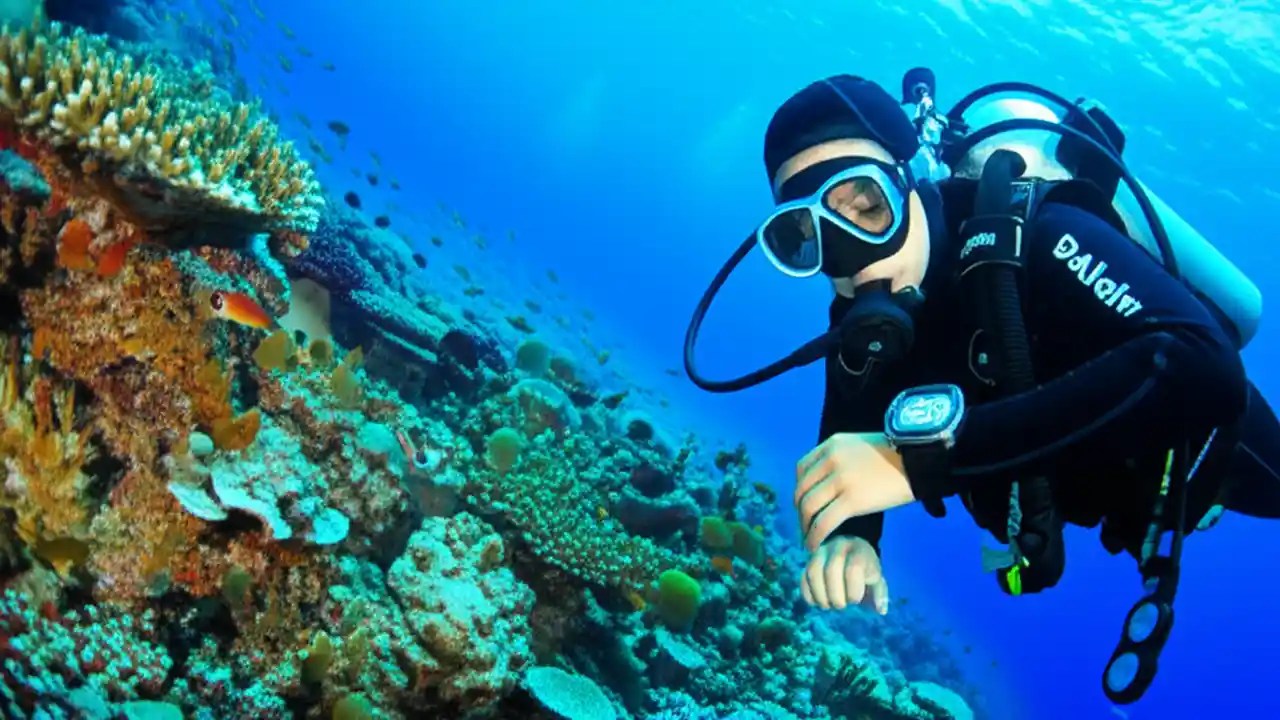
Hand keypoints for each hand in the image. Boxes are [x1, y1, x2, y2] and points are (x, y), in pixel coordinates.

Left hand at [795, 432, 914, 550]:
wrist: (921, 460)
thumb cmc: (898, 456)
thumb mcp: (861, 447)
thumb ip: (841, 459)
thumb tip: (829, 482)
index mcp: (832, 444)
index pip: (802, 469)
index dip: (800, 490)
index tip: (803, 505)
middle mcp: (831, 459)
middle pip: (802, 490)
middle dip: (800, 512)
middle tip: (805, 527)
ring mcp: (840, 479)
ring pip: (809, 507)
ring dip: (804, 527)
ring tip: (808, 539)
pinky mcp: (852, 500)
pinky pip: (824, 522)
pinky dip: (815, 536)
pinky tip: (814, 546)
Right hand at [801, 536, 889, 613]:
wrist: (849, 548)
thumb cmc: (865, 568)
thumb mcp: (876, 578)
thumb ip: (879, 593)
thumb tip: (880, 610)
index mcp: (858, 551)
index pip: (853, 569)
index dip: (853, 591)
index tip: (855, 600)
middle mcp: (838, 548)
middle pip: (831, 570)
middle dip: (835, 596)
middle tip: (841, 606)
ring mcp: (820, 553)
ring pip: (813, 572)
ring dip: (820, 596)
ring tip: (828, 605)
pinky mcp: (808, 561)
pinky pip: (803, 577)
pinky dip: (807, 594)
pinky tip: (816, 602)